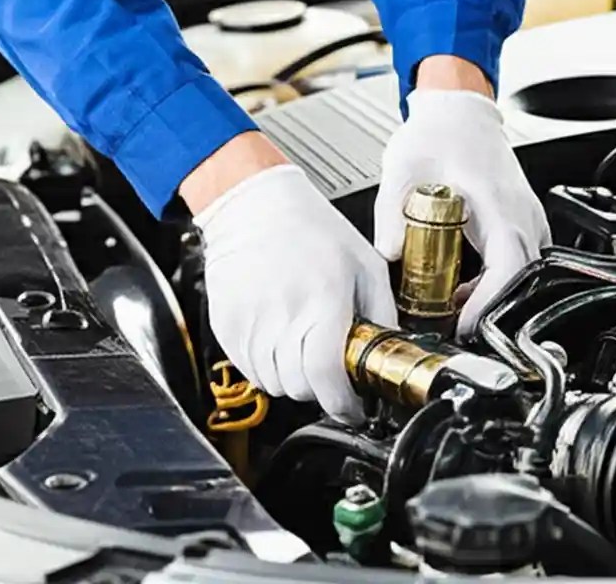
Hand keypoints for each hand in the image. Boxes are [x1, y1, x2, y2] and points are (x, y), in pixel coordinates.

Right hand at [193, 161, 397, 423]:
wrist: (254, 206)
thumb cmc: (312, 229)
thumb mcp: (366, 264)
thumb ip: (382, 311)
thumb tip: (388, 351)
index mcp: (323, 300)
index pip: (327, 375)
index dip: (342, 404)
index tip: (352, 409)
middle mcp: (283, 315)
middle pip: (300, 388)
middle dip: (320, 389)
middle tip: (328, 371)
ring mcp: (250, 322)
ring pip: (272, 384)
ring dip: (291, 379)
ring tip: (301, 349)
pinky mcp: (226, 325)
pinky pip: (248, 369)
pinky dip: (265, 366)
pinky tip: (277, 340)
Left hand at [374, 88, 550, 333]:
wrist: (457, 110)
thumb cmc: (439, 134)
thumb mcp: (402, 173)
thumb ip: (391, 218)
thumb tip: (388, 257)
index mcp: (499, 206)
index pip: (509, 270)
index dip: (488, 304)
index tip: (465, 325)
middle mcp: (521, 216)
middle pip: (521, 282)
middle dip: (488, 309)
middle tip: (450, 321)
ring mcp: (526, 220)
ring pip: (523, 276)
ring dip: (491, 296)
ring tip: (451, 303)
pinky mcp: (520, 223)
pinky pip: (518, 264)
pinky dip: (494, 282)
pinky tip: (463, 284)